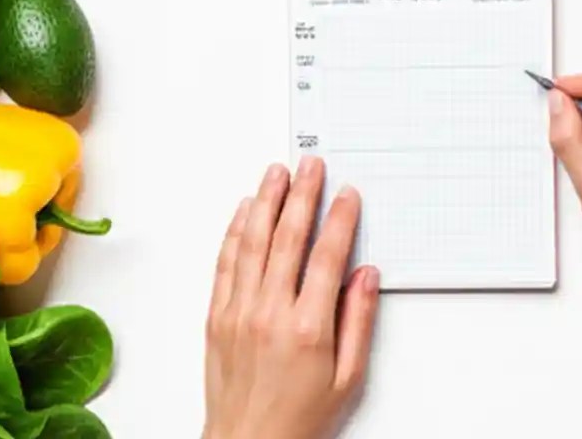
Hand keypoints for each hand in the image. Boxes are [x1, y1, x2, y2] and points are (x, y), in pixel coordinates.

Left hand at [204, 158, 380, 438]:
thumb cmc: (298, 419)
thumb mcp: (347, 377)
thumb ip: (358, 321)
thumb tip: (364, 275)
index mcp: (308, 327)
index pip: (326, 257)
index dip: (339, 219)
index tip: (347, 195)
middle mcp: (269, 313)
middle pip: (287, 238)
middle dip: (302, 195)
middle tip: (311, 167)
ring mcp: (238, 311)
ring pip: (251, 242)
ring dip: (265, 201)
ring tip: (276, 173)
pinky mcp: (217, 316)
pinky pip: (226, 262)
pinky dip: (234, 231)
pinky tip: (243, 211)